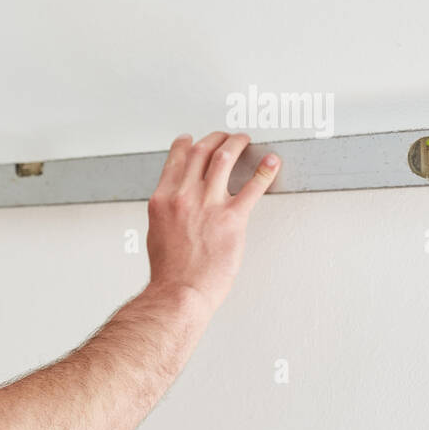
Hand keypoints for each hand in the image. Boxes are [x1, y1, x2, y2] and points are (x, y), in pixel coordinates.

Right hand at [146, 132, 279, 314]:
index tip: (193, 139)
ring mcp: (208, 205)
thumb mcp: (157, 232)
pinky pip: (253, 187)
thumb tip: (176, 203)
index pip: (177, 158)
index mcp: (162, 199)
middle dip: (216, 138)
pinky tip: (271, 162)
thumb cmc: (169, 271)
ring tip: (244, 140)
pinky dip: (265, 170)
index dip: (187, 143)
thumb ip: (167, 211)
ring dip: (236, 144)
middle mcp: (183, 196)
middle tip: (225, 137)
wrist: (179, 292)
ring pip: (224, 158)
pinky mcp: (232, 219)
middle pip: (201, 151)